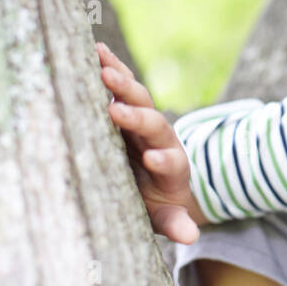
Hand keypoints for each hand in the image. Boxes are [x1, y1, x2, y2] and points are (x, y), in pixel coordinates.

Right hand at [96, 42, 204, 244]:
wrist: (157, 179)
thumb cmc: (157, 203)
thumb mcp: (165, 216)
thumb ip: (175, 223)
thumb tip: (192, 236)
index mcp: (173, 165)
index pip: (171, 160)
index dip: (164, 159)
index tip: (154, 160)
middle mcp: (161, 137)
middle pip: (153, 123)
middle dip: (137, 117)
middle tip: (117, 110)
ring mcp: (144, 119)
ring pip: (137, 99)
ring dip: (122, 85)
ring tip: (103, 69)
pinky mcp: (129, 107)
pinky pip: (122, 85)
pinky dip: (111, 67)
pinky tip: (95, 49)